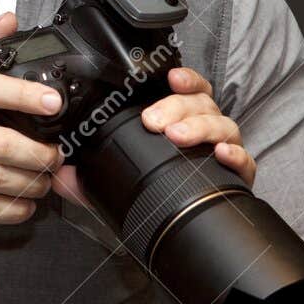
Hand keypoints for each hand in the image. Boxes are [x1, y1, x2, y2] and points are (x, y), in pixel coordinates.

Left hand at [51, 65, 256, 208]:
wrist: (181, 226)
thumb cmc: (152, 189)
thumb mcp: (112, 178)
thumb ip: (85, 173)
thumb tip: (58, 170)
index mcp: (180, 117)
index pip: (188, 88)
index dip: (184, 78)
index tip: (171, 77)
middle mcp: (204, 128)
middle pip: (202, 103)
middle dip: (178, 107)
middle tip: (154, 121)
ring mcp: (221, 149)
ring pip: (222, 125)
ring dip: (200, 127)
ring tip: (178, 136)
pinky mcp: (236, 175)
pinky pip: (244, 161)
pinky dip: (236, 156)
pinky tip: (221, 156)